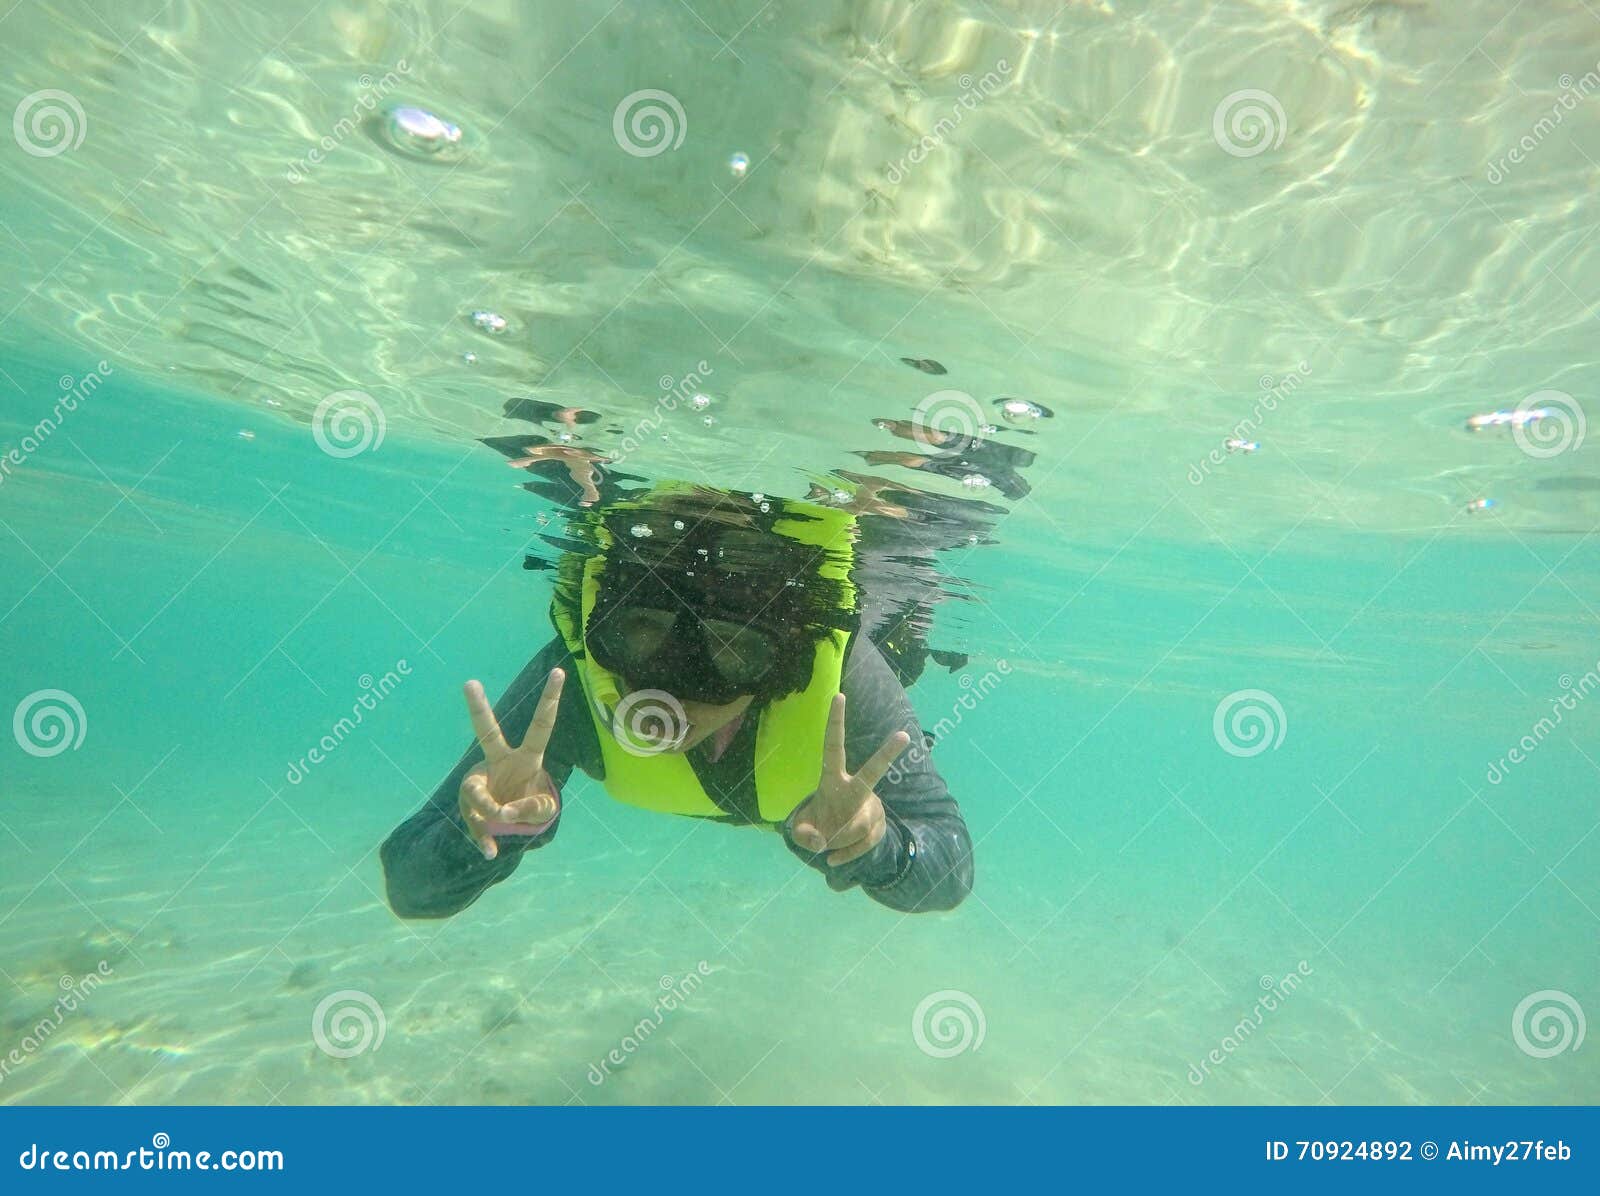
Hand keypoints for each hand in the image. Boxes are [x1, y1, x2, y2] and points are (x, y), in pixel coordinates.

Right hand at [458, 669, 565, 860]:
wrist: (507, 825)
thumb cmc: (528, 807)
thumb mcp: (541, 810)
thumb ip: (531, 809)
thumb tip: (502, 814)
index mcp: (527, 758)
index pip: (541, 726)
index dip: (551, 700)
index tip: (559, 671)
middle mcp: (499, 761)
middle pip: (487, 733)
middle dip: (478, 708)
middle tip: (469, 682)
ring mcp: (480, 780)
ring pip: (478, 793)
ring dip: (493, 812)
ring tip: (504, 820)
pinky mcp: (469, 803)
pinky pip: (477, 821)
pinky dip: (485, 838)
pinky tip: (491, 849)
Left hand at [788, 693, 909, 866]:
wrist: (833, 843)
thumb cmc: (816, 826)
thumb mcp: (801, 831)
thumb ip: (803, 835)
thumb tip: (821, 842)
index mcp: (832, 780)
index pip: (833, 748)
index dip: (835, 723)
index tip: (838, 695)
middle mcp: (856, 789)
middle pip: (872, 772)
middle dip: (887, 754)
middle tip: (903, 735)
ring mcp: (871, 807)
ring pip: (859, 827)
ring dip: (839, 842)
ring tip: (830, 842)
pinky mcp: (878, 827)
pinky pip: (863, 845)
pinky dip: (846, 856)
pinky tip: (835, 859)